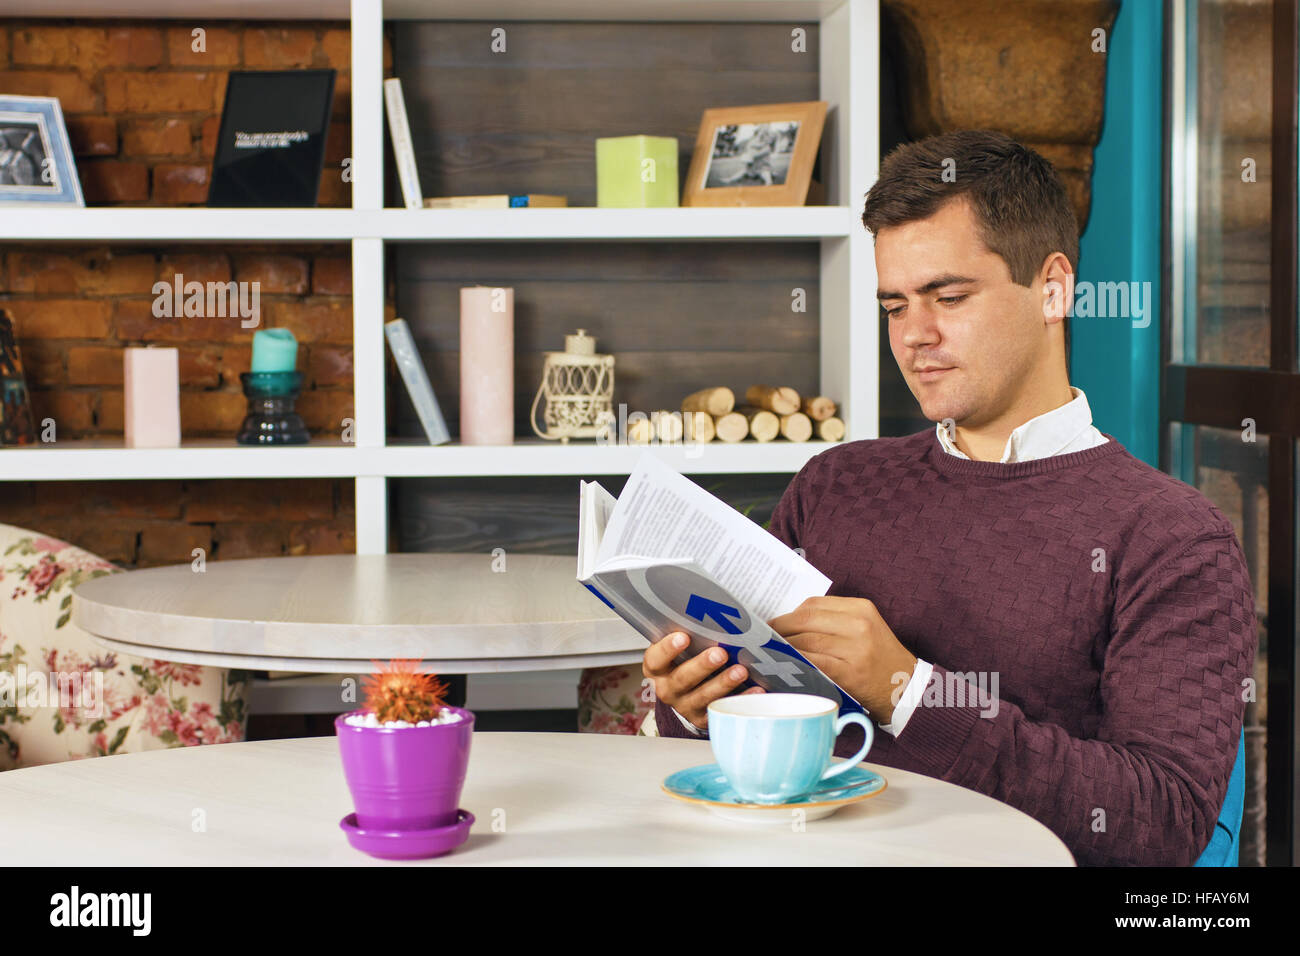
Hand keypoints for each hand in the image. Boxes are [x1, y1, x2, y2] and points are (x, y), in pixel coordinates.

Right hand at [642, 632, 763, 731]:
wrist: (684, 695)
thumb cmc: (683, 662)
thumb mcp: (678, 650)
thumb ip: (688, 636)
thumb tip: (711, 613)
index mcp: (657, 668)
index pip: (656, 659)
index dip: (668, 649)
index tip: (684, 636)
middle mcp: (667, 689)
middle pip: (682, 679)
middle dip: (702, 665)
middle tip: (720, 653)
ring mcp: (685, 706)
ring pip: (704, 696)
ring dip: (723, 683)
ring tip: (740, 670)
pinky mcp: (703, 718)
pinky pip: (723, 709)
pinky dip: (741, 699)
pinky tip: (756, 689)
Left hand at [768, 596, 916, 723]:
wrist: (907, 687)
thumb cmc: (879, 657)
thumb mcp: (865, 627)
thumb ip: (834, 620)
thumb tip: (790, 622)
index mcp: (861, 608)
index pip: (814, 604)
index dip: (789, 613)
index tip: (775, 622)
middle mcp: (859, 625)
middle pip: (806, 619)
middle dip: (780, 628)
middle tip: (764, 637)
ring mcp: (854, 649)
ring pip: (806, 640)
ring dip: (783, 646)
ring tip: (771, 651)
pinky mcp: (849, 672)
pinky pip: (812, 663)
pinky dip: (795, 662)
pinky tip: (786, 665)